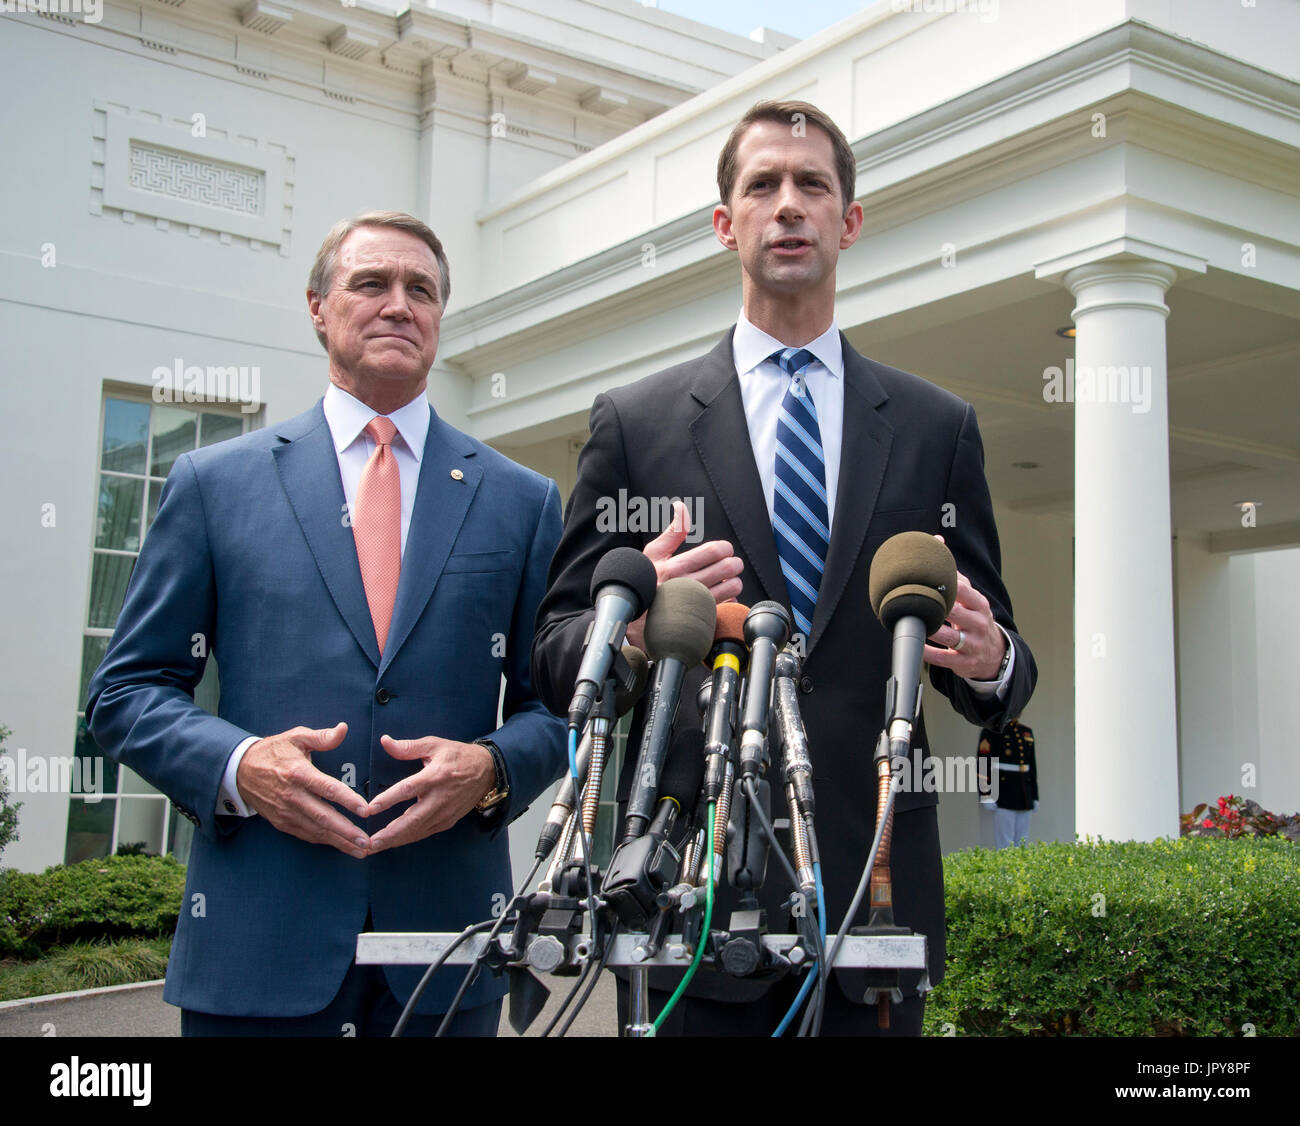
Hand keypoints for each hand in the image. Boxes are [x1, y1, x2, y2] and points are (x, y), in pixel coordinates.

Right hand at [236, 723, 369, 858]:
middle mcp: (292, 796)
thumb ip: (321, 736)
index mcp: (299, 773)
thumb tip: (343, 729)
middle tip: (367, 842)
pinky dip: (324, 841)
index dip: (347, 800)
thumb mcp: (296, 737)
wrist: (241, 770)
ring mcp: (286, 812)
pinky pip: (306, 834)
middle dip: (347, 831)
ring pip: (316, 830)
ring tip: (360, 850)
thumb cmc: (273, 751)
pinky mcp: (281, 822)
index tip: (365, 810)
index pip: (327, 789)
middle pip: (323, 817)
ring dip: (339, 842)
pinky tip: (340, 846)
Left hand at [365, 736, 495, 851]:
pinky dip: (408, 839)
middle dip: (389, 833)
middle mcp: (440, 797)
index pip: (408, 790)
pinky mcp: (448, 821)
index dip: (388, 800)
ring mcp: (445, 812)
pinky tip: (393, 843)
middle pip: (412, 819)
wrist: (487, 771)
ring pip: (417, 831)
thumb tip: (385, 741)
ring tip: (374, 848)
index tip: (369, 809)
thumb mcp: (434, 744)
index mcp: (434, 776)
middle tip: (368, 843)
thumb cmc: (458, 756)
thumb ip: (408, 746)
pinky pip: (425, 833)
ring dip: (395, 841)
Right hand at [625, 501, 742, 649]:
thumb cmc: (645, 583)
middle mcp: (688, 586)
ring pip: (733, 587)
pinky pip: (729, 606)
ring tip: (724, 581)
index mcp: (677, 567)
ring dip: (733, 582)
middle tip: (728, 564)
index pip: (715, 550)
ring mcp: (696, 605)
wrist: (635, 618)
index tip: (722, 551)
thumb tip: (681, 506)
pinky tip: (719, 598)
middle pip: (729, 567)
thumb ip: (672, 531)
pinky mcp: (702, 619)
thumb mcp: (653, 554)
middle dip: (733, 563)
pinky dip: (730, 601)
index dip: (725, 548)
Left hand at [923, 535, 1006, 679]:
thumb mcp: (973, 599)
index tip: (925, 578)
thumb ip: (956, 575)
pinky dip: (928, 652)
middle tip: (913, 599)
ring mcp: (972, 644)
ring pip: (947, 636)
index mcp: (979, 605)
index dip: (944, 584)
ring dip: (928, 629)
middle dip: (935, 606)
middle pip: (954, 612)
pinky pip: (943, 658)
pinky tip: (916, 645)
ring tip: (911, 621)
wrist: (995, 655)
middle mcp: (977, 623)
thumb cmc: (976, 620)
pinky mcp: (963, 662)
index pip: (963, 590)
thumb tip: (938, 541)